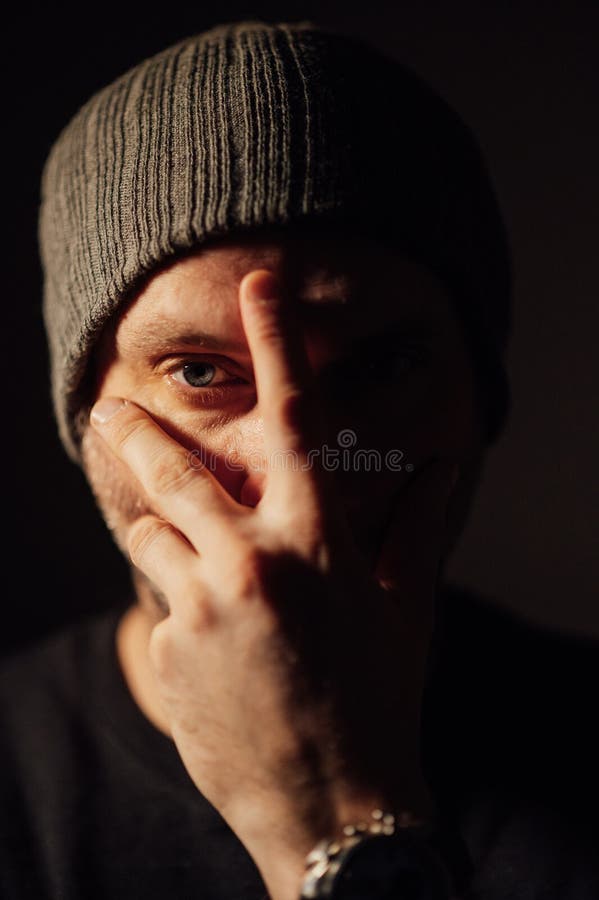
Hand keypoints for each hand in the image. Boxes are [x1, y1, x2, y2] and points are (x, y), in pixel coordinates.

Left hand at [90, 269, 458, 898]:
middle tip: (109, 404)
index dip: (277, 341)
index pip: (297, 417)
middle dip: (136, 429)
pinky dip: (177, 605)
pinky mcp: (169, 651)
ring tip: (178, 545)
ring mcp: (202, 607)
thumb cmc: (378, 699)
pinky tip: (209, 645)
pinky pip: (158, 604)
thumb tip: (448, 465)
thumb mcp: (404, 610)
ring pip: (150, 531)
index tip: (260, 285)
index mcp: (319, 541)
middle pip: (174, 468)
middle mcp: (253, 561)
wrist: (332, 805)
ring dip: (158, 527)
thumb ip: (415, 528)